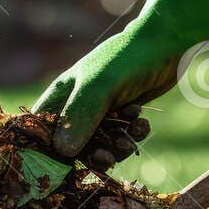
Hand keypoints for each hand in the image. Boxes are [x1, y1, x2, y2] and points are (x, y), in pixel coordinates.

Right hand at [35, 0, 208, 157]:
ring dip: (116, 146)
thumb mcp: (100, 87)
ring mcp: (98, 110)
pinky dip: (131, 137)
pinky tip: (143, 124)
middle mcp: (76, 104)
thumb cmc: (128, 59)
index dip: (46, 149)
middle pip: (70, 144)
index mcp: (61, 94)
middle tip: (108, 157)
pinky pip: (118, 139)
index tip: (63, 164)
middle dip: (90, 153)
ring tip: (135, 131)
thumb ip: (79, 117)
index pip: (40, 128)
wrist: (167, 43)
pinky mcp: (120, 115)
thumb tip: (62, 152)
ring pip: (98, 145)